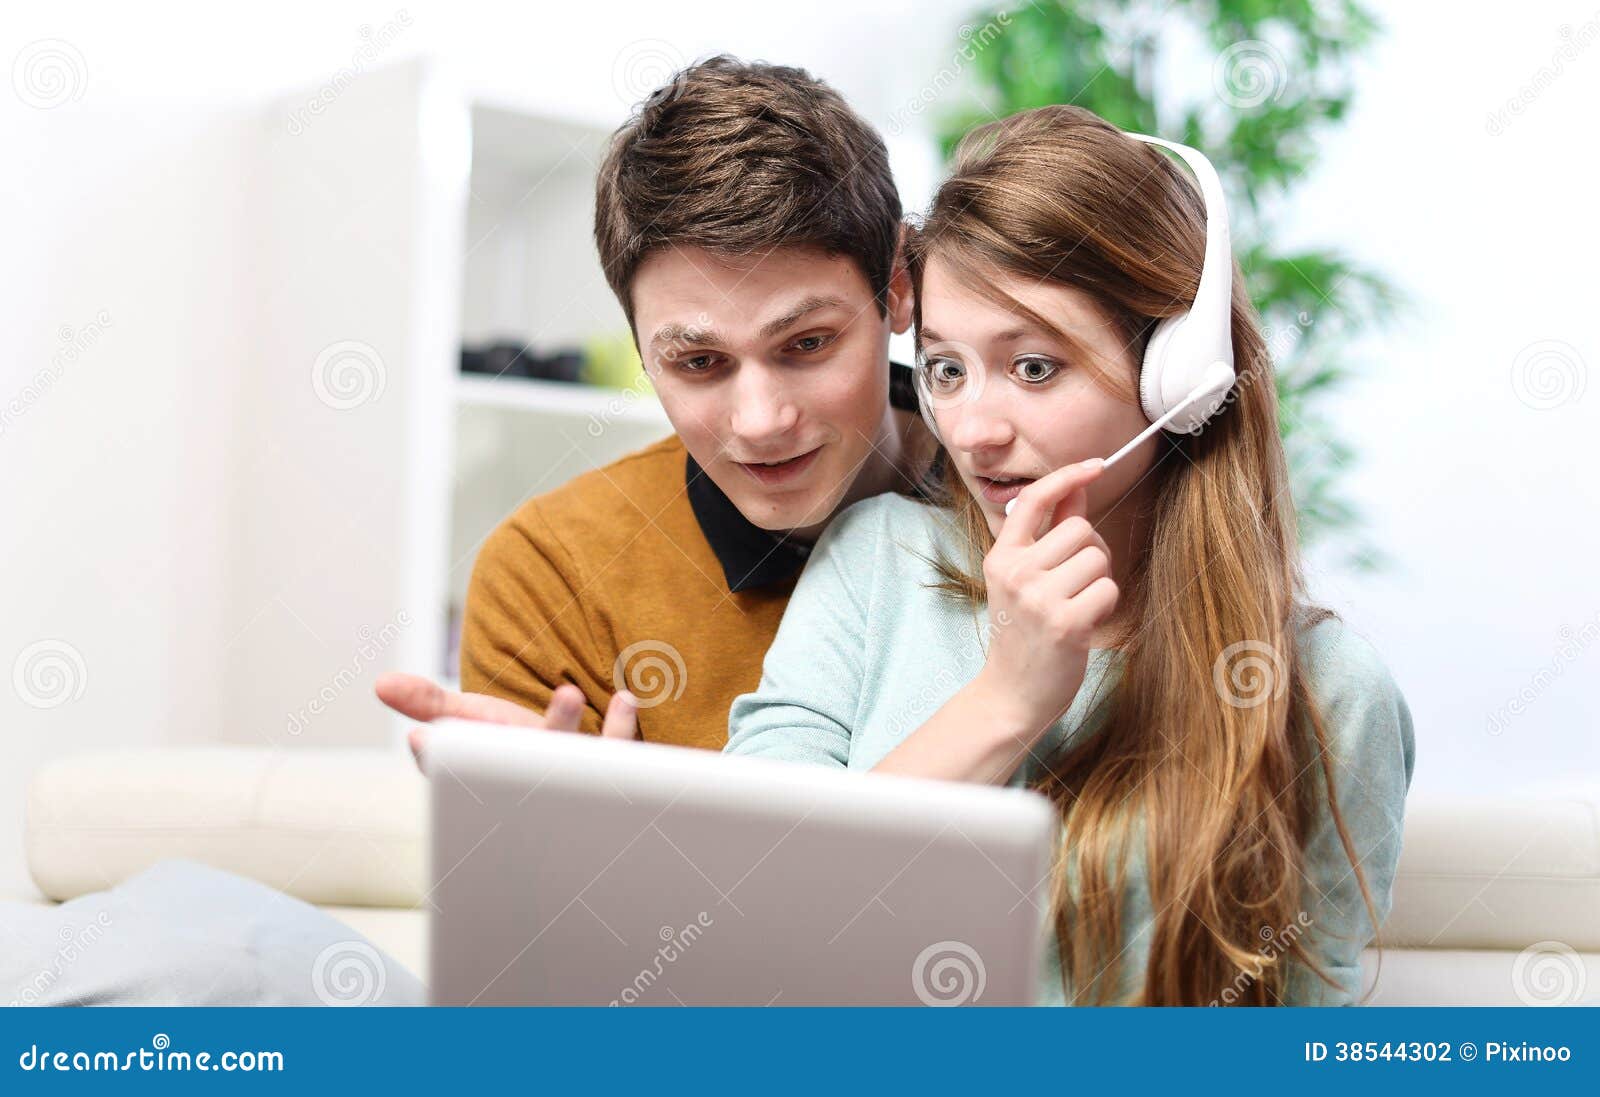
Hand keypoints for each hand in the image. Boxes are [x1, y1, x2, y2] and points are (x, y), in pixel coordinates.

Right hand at [374, 673, 639, 766]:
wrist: (585, 783)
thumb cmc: (520, 748)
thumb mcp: (472, 722)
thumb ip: (428, 702)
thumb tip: (380, 683)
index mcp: (488, 778)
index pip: (456, 773)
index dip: (441, 760)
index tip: (423, 740)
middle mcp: (528, 785)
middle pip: (514, 770)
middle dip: (503, 748)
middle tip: (488, 724)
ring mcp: (573, 784)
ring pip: (568, 765)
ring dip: (564, 728)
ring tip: (566, 692)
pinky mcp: (617, 776)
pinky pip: (621, 755)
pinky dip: (620, 727)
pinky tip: (623, 699)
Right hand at [977, 458, 1118, 735]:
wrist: (1011, 695)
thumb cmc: (1022, 635)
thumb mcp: (1023, 581)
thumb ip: (1047, 537)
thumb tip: (1076, 493)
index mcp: (1001, 557)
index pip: (1036, 501)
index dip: (1068, 477)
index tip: (1095, 465)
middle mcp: (1015, 572)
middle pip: (1080, 529)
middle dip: (1092, 551)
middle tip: (1079, 583)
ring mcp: (1038, 597)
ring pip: (1097, 558)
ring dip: (1100, 580)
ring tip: (1079, 605)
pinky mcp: (1065, 623)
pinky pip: (1107, 589)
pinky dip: (1105, 605)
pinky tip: (1085, 623)